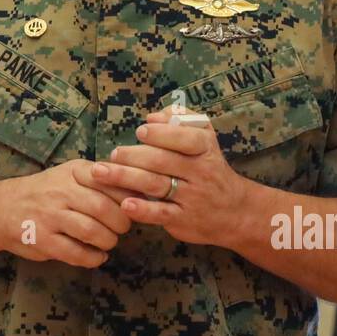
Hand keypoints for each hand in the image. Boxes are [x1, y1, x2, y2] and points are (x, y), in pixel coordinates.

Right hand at [0, 160, 132, 267]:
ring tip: (108, 241)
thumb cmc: (45, 192)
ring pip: (92, 231)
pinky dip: (94, 258)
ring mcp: (50, 216)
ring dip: (108, 241)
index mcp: (72, 172)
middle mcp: (60, 191)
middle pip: (104, 208)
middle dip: (121, 223)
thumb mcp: (69, 175)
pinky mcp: (43, 240)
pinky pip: (77, 253)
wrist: (1, 209)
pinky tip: (97, 256)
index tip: (134, 206)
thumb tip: (139, 188)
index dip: (128, 197)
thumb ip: (99, 179)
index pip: (110, 181)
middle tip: (122, 228)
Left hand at [89, 109, 252, 247]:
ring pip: (156, 185)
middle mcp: (200, 172)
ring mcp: (191, 197)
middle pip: (162, 162)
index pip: (186, 138)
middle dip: (133, 156)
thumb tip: (154, 116)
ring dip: (126, 178)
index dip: (162, 134)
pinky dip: (142, 210)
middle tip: (112, 154)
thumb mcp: (205, 139)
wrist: (234, 211)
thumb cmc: (209, 167)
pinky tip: (124, 204)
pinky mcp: (182, 219)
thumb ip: (182, 120)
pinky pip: (160, 213)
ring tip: (101, 173)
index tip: (140, 131)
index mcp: (204, 149)